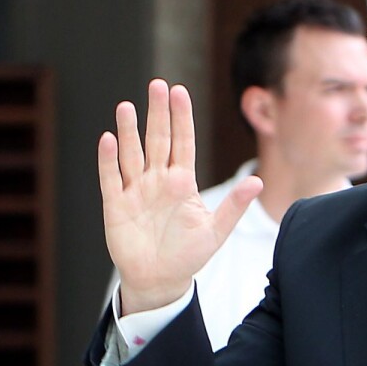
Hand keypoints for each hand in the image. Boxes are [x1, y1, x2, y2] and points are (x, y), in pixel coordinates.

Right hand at [97, 79, 261, 314]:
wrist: (160, 280)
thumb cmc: (188, 255)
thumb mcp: (216, 232)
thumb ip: (234, 206)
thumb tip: (258, 182)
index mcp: (181, 181)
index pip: (182, 142)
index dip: (181, 118)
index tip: (179, 92)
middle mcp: (157, 180)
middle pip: (156, 140)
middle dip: (157, 114)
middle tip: (157, 85)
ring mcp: (135, 190)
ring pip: (131, 154)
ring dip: (128, 131)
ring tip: (126, 107)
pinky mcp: (116, 205)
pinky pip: (110, 178)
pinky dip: (108, 160)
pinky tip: (108, 140)